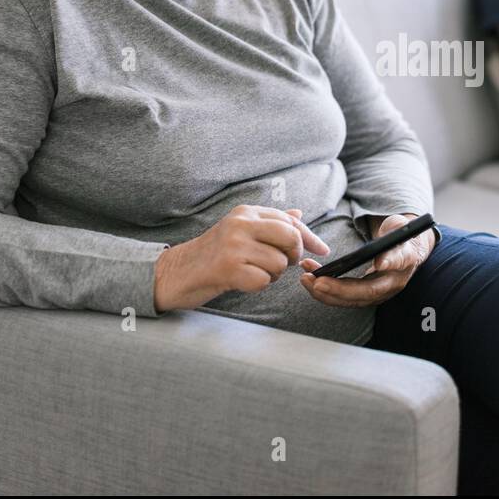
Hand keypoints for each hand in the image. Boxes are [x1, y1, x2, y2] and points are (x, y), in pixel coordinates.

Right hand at [153, 205, 328, 311]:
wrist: (176, 273)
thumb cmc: (213, 254)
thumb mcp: (240, 232)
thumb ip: (269, 224)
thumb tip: (298, 216)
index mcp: (245, 212)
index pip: (289, 221)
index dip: (309, 237)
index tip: (322, 250)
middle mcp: (240, 224)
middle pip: (291, 238)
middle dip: (293, 255)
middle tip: (283, 264)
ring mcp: (234, 246)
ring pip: (279, 263)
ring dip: (272, 275)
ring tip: (252, 272)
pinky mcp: (228, 269)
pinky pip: (264, 281)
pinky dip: (258, 286)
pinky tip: (243, 281)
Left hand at [299, 213, 434, 308]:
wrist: (404, 252)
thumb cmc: (399, 237)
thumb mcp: (399, 227)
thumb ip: (395, 230)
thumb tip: (387, 246)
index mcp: (405, 261)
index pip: (399, 262)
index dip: (390, 262)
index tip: (380, 263)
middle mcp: (392, 282)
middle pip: (367, 291)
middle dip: (339, 289)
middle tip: (317, 282)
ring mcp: (378, 293)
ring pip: (351, 299)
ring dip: (326, 292)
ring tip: (306, 279)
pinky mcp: (364, 296)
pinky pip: (344, 298)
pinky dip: (325, 291)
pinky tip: (309, 280)